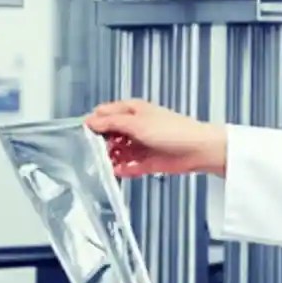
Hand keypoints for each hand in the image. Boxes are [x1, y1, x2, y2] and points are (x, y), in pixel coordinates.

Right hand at [85, 99, 226, 178]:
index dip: (94, 122)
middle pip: (110, 134)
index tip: (83, 133)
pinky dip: (123, 169)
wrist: (197, 150)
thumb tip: (91, 120)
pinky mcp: (147, 161)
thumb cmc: (173, 131)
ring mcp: (141, 144)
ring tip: (104, 163)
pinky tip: (117, 171)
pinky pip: (130, 167)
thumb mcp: (136, 123)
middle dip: (101, 142)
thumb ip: (112, 123)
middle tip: (92, 151)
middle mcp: (136, 126)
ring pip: (119, 151)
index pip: (106, 113)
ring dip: (111, 157)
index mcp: (133, 111)